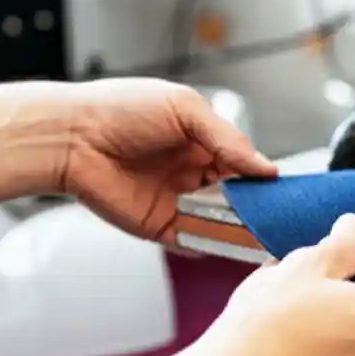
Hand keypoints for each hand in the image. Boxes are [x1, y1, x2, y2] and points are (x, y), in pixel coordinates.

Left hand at [61, 78, 277, 243]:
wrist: (71, 136)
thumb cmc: (122, 109)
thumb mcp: (186, 110)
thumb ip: (228, 140)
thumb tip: (266, 168)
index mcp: (203, 143)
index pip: (245, 165)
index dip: (263, 177)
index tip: (283, 189)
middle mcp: (193, 174)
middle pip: (238, 197)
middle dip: (258, 206)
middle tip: (277, 214)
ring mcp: (178, 202)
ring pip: (222, 221)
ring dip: (242, 228)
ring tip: (263, 233)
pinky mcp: (160, 227)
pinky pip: (196, 241)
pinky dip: (216, 245)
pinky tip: (233, 244)